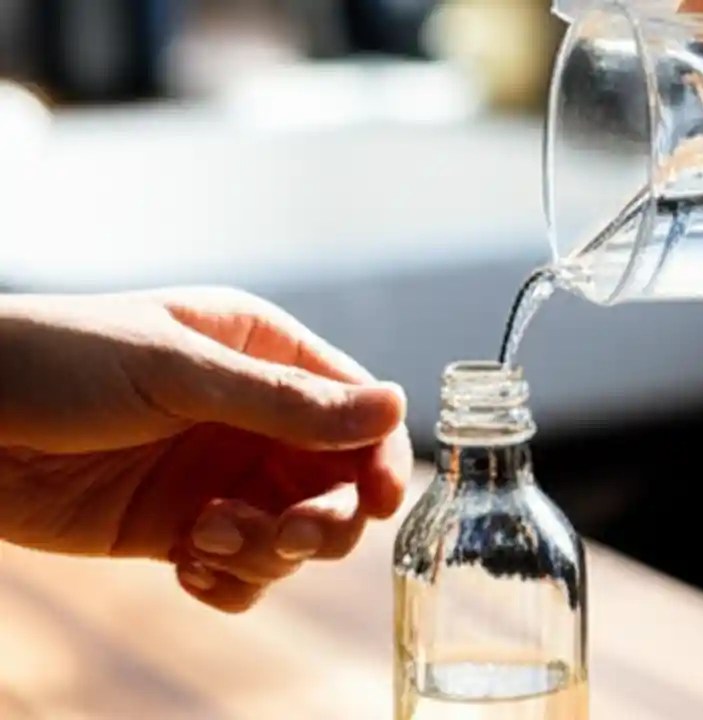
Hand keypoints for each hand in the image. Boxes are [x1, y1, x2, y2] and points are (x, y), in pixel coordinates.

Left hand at [0, 286, 412, 612]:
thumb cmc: (58, 363)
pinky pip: (244, 572)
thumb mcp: (178, 375)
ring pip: (296, 535)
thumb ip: (288, 403)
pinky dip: (232, 582)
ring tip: (203, 540)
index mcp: (262, 354)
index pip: (355, 409)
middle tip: (284, 537)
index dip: (378, 457)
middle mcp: (254, 418)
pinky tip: (187, 568)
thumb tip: (394, 406)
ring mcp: (221, 476)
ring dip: (266, 551)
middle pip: (338, 483)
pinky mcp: (182, 529)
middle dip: (323, 519)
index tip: (380, 502)